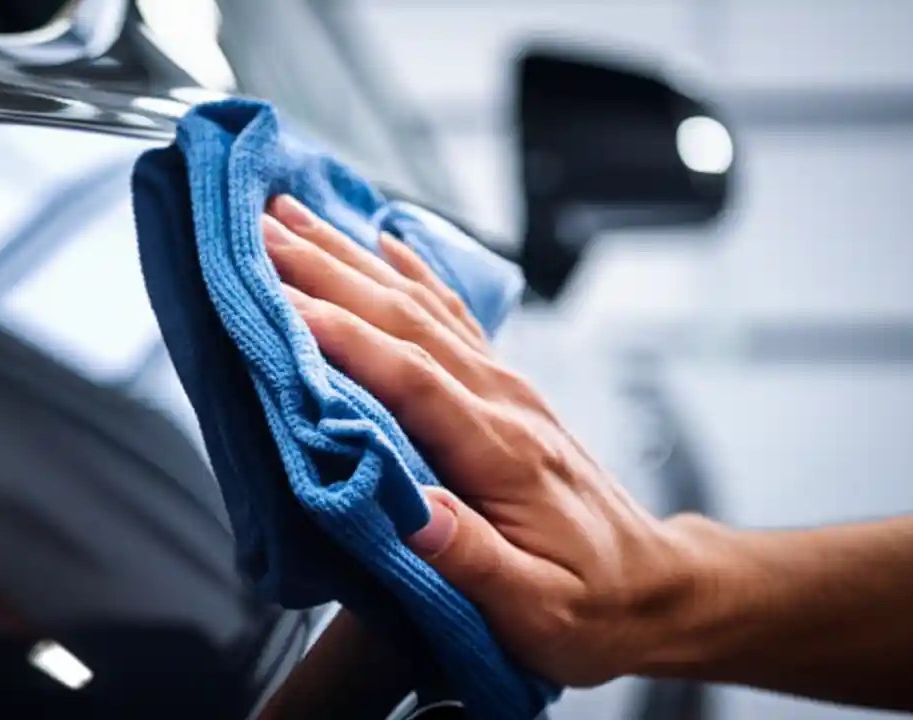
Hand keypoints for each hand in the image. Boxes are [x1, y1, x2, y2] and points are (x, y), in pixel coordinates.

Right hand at [260, 195, 704, 687]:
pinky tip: (384, 243)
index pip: (412, 379)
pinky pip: (451, 316)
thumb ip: (473, 558)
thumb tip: (412, 514)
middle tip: (261, 231)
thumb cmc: (591, 605)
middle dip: (329, 272)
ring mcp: (505, 389)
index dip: (346, 338)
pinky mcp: (504, 392)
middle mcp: (502, 403)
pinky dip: (412, 273)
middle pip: (406, 321)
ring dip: (353, 258)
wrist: (652, 586)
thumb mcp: (537, 607)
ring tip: (295, 218)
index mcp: (501, 452)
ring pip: (421, 306)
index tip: (281, 302)